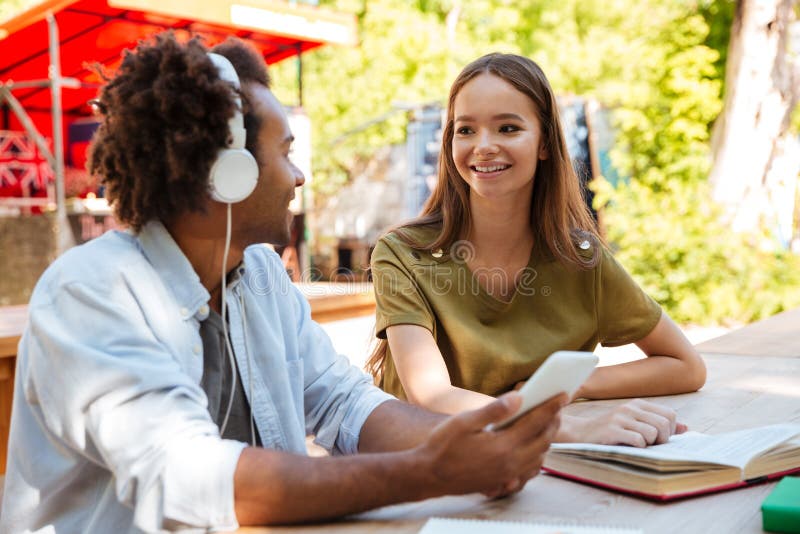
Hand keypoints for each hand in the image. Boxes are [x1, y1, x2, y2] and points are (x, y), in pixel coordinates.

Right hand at [416, 393, 565, 497]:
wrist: (429, 475)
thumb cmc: (443, 445)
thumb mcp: (464, 421)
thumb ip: (493, 410)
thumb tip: (518, 397)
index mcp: (503, 446)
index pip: (536, 422)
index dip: (551, 406)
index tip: (563, 394)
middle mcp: (510, 463)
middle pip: (544, 440)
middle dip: (554, 421)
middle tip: (559, 405)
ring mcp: (508, 474)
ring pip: (540, 456)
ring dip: (548, 438)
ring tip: (549, 422)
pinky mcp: (502, 481)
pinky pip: (530, 469)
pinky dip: (538, 455)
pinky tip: (535, 446)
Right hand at [559, 399, 685, 446]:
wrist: (579, 434)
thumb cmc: (610, 432)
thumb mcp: (634, 424)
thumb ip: (658, 425)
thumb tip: (685, 428)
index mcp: (637, 405)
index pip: (669, 415)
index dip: (670, 430)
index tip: (658, 439)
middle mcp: (630, 408)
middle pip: (664, 424)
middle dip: (662, 440)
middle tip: (650, 446)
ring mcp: (620, 418)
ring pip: (652, 433)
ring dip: (648, 445)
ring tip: (637, 446)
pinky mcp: (611, 430)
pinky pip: (638, 440)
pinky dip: (637, 448)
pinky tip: (627, 447)